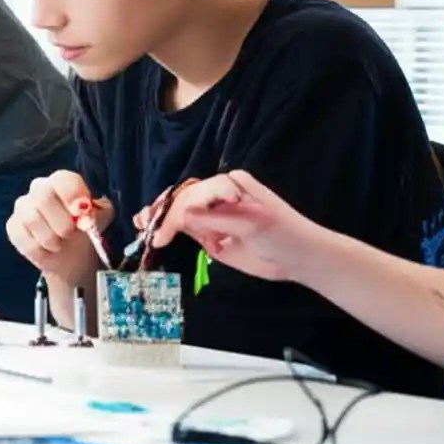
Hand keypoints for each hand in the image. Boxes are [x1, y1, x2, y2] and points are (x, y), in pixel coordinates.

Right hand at [6, 171, 111, 283]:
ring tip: (59, 245)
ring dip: (49, 238)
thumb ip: (98, 212)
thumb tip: (89, 214)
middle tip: (70, 234)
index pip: (62, 179)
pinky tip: (47, 250)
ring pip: (31, 218)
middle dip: (60, 221)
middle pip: (43, 196)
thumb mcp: (99, 219)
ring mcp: (23, 207)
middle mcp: (39, 188)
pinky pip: (21, 236)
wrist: (70, 256)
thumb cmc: (84, 230)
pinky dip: (37, 249)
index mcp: (62, 182)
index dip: (72, 195)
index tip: (81, 213)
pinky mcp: (13, 226)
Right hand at [150, 170, 321, 280]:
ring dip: (161, 217)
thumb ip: (216, 219)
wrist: (301, 258)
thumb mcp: (252, 224)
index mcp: (230, 184)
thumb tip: (182, 215)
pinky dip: (170, 230)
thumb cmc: (283, 235)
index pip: (194, 196)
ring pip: (180, 211)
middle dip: (163, 211)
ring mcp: (214, 214)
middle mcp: (219, 195)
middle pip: (182, 199)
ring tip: (142, 225)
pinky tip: (156, 233)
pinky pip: (187, 228)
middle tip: (145, 225)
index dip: (176, 214)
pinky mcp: (212, 232)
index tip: (164, 233)